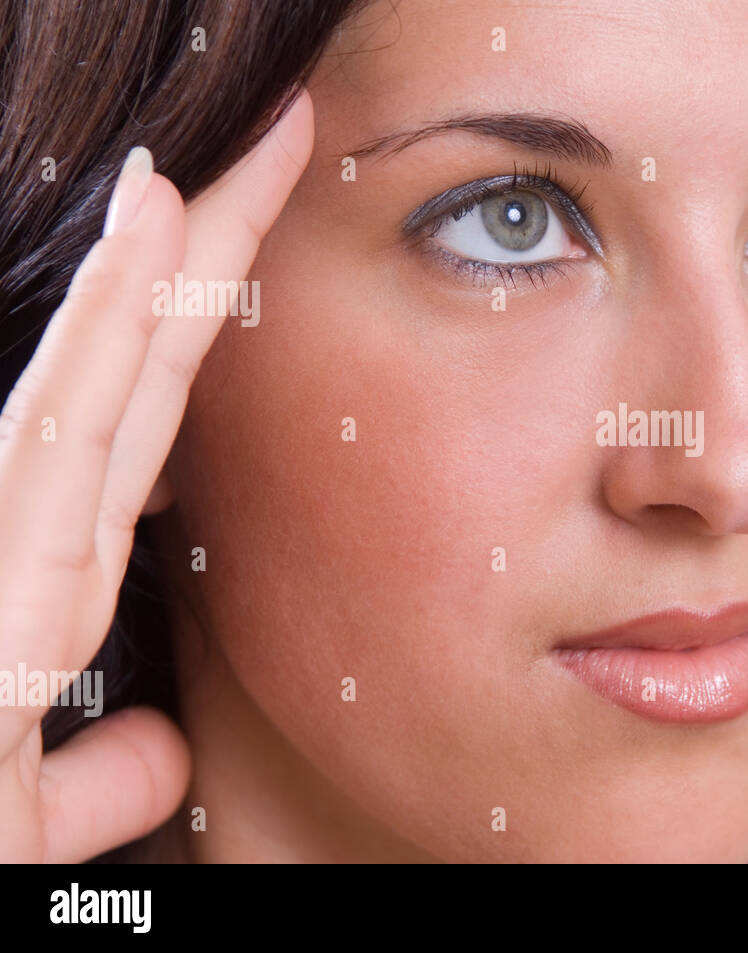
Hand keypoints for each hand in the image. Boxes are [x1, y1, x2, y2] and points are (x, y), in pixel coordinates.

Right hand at [0, 91, 314, 861]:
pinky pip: (46, 434)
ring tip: (207, 155)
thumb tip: (162, 745)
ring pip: (91, 377)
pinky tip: (142, 246)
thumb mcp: (31, 824)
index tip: (250, 246)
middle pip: (133, 378)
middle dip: (204, 257)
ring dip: (153, 260)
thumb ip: (98, 773)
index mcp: (45, 595)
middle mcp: (18, 548)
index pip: (146, 431)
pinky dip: (92, 333)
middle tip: (273, 142)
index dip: (199, 331)